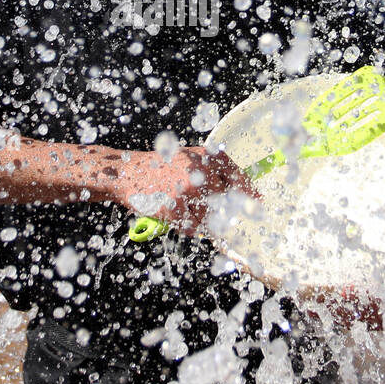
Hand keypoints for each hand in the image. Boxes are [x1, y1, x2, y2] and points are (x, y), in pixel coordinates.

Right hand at [116, 147, 260, 236]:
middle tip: (220, 218)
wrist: (127, 172)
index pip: (238, 177)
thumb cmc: (162, 168)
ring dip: (200, 220)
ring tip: (183, 208)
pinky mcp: (173, 207)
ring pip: (209, 218)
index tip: (257, 204)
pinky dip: (185, 226)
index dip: (249, 194)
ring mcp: (186, 189)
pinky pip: (191, 227)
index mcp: (206, 156)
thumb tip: (252, 196)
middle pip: (226, 203)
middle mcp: (199, 170)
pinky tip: (174, 214)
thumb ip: (217, 172)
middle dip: (224, 214)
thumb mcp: (190, 158)